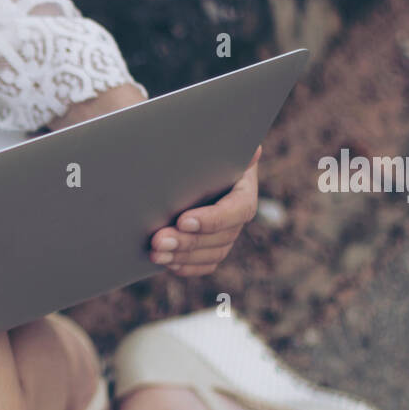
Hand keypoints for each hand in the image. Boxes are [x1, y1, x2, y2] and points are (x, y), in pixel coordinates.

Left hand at [149, 146, 259, 276]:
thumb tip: (253, 150)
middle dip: (188, 241)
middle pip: (221, 236)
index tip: (183, 220)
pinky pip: (206, 264)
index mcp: (243, 187)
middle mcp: (238, 213)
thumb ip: (221, 146)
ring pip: (212, 253)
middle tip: (158, 240)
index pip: (236, 210)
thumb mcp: (206, 143)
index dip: (211, 219)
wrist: (185, 160)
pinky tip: (168, 263)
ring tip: (155, 253)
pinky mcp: (212, 246)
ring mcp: (227, 232)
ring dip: (182, 256)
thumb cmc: (195, 147)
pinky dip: (187, 266)